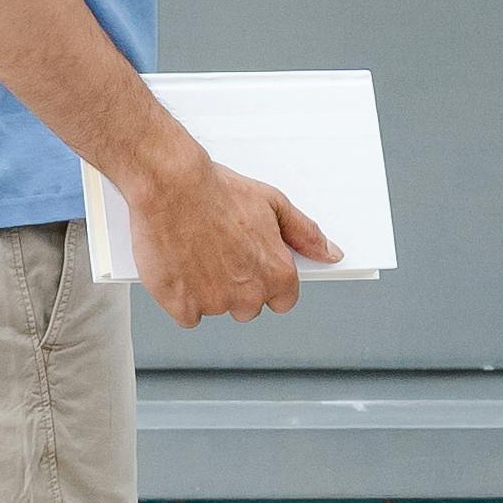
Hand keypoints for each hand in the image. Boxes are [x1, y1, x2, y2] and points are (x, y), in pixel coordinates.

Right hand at [122, 152, 339, 329]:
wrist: (172, 187)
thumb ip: (306, 234)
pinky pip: (187, 315)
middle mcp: (249, 296)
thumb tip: (330, 253)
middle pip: (248, 308)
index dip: (269, 283)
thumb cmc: (220, 192)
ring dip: (208, 290)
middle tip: (220, 254)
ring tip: (197, 253)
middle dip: (237, 287)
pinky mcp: (182, 307)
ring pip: (216, 309)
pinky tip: (180, 268)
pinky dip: (181, 297)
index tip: (254, 268)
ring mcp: (215, 304)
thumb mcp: (274, 203)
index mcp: (277, 275)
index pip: (283, 300)